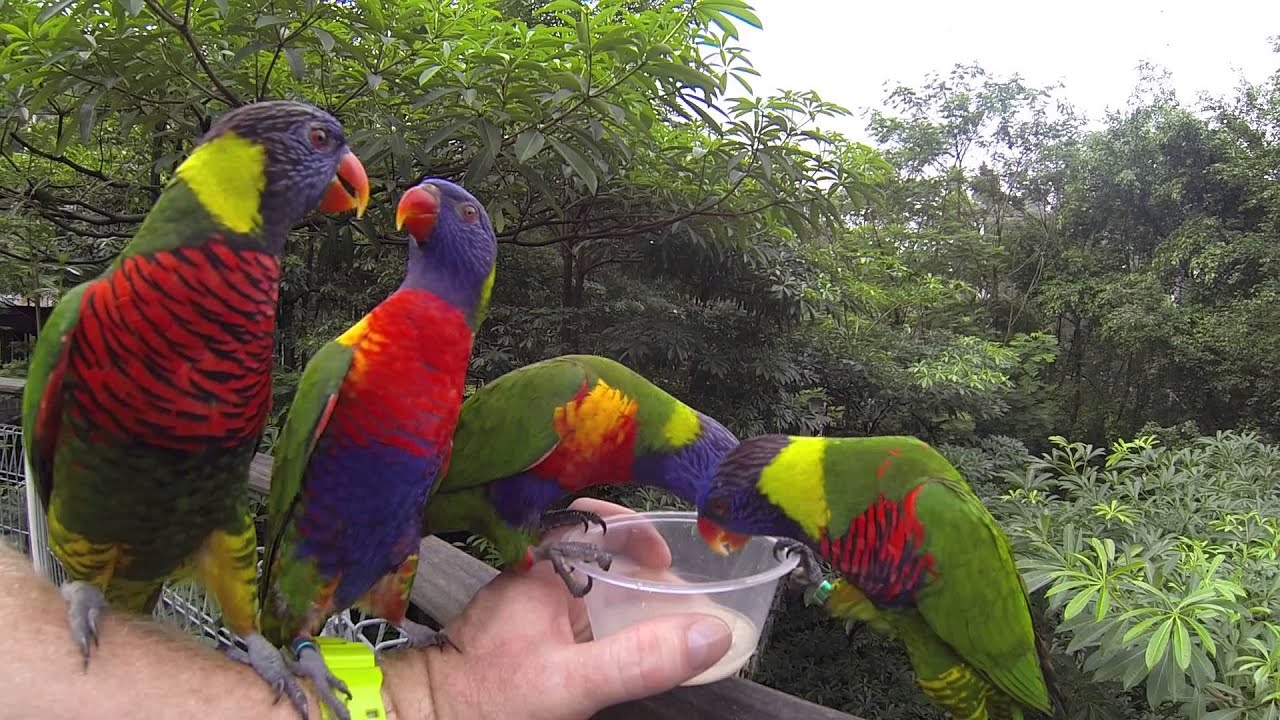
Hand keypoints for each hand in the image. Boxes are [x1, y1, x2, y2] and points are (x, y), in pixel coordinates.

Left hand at [384, 498, 732, 719]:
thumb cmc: (485, 697)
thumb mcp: (572, 682)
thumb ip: (640, 659)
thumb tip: (709, 635)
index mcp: (540, 569)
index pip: (593, 520)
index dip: (636, 530)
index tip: (666, 555)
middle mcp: (531, 578)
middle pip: (597, 553)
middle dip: (640, 569)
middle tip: (674, 596)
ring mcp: (524, 607)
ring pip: (586, 585)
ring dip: (623, 597)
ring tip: (659, 621)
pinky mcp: (521, 635)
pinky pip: (573, 613)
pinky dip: (603, 622)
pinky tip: (621, 646)